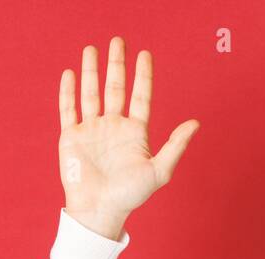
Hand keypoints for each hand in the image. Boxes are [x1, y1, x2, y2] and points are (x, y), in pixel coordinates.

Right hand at [57, 36, 199, 239]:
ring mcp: (92, 130)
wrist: (100, 210)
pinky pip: (68, 109)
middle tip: (118, 41)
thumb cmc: (131, 195)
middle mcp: (113, 127)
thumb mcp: (159, 170)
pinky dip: (68, 92)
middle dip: (117, 65)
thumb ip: (176, 145)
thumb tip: (196, 123)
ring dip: (91, 71)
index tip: (145, 54)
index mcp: (135, 133)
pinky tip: (71, 73)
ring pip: (91, 93)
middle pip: (115, 89)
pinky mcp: (71, 137)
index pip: (140, 97)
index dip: (143, 76)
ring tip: (92, 48)